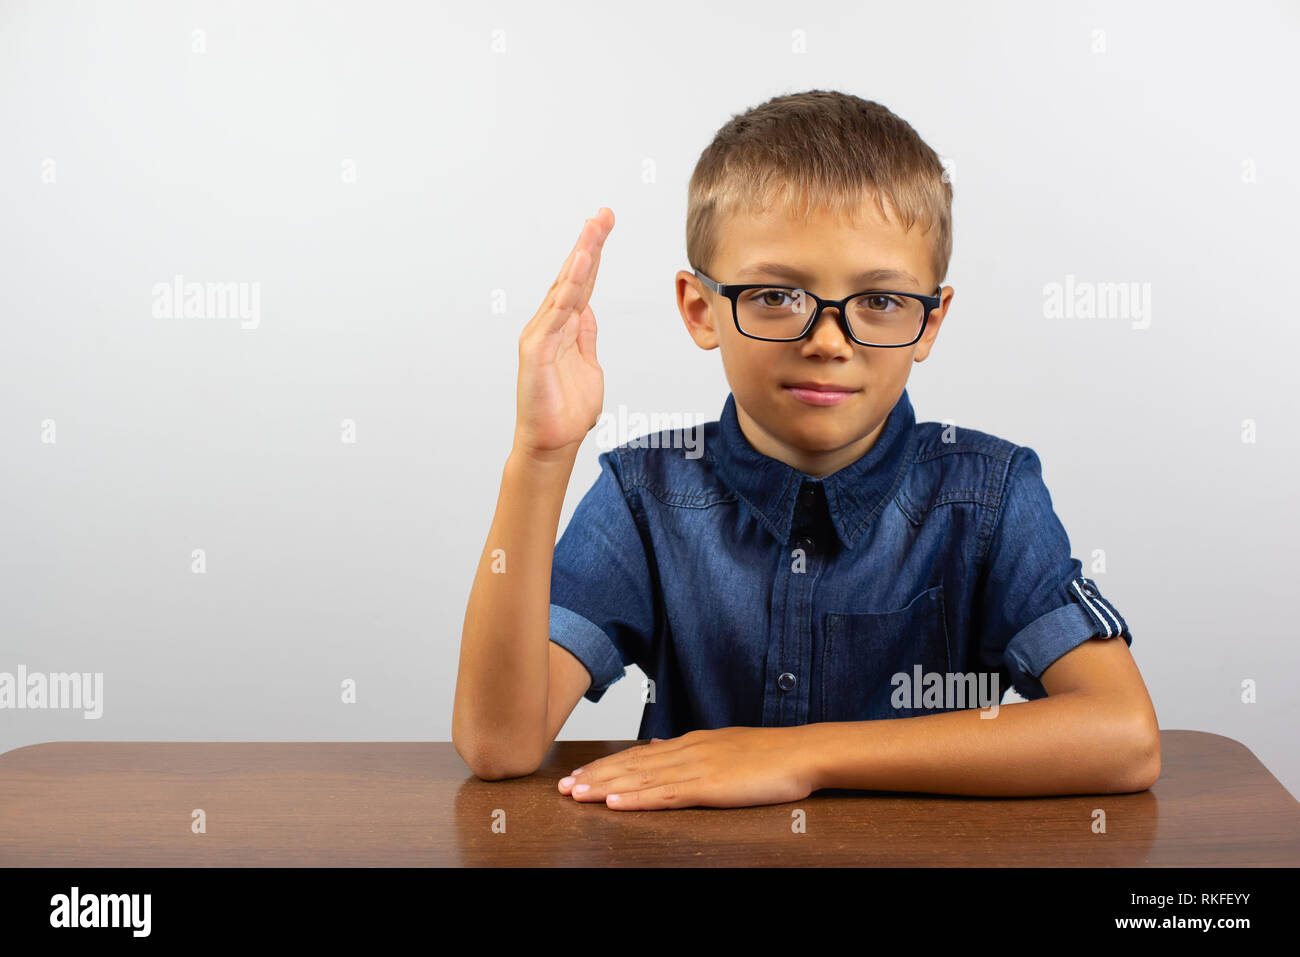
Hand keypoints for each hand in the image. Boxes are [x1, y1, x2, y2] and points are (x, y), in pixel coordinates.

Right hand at [513, 208, 613, 459]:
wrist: (552, 442)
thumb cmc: (567, 410)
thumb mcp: (589, 365)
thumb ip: (586, 337)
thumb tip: (589, 311)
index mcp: (566, 326)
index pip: (582, 283)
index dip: (594, 253)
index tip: (605, 224)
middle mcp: (551, 324)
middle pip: (573, 276)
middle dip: (589, 243)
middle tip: (603, 214)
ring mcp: (541, 335)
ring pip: (563, 289)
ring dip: (579, 258)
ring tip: (592, 231)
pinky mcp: (536, 350)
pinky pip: (555, 315)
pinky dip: (567, 290)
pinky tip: (578, 268)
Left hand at [556, 726, 817, 809]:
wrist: (802, 752)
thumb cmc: (770, 754)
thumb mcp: (723, 746)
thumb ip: (688, 749)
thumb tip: (656, 749)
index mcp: (690, 743)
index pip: (638, 755)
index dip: (606, 765)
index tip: (579, 774)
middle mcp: (686, 751)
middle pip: (631, 765)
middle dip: (594, 777)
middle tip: (563, 788)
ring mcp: (696, 768)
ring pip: (641, 779)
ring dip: (605, 788)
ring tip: (577, 796)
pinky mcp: (709, 787)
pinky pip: (666, 795)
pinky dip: (637, 799)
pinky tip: (615, 803)